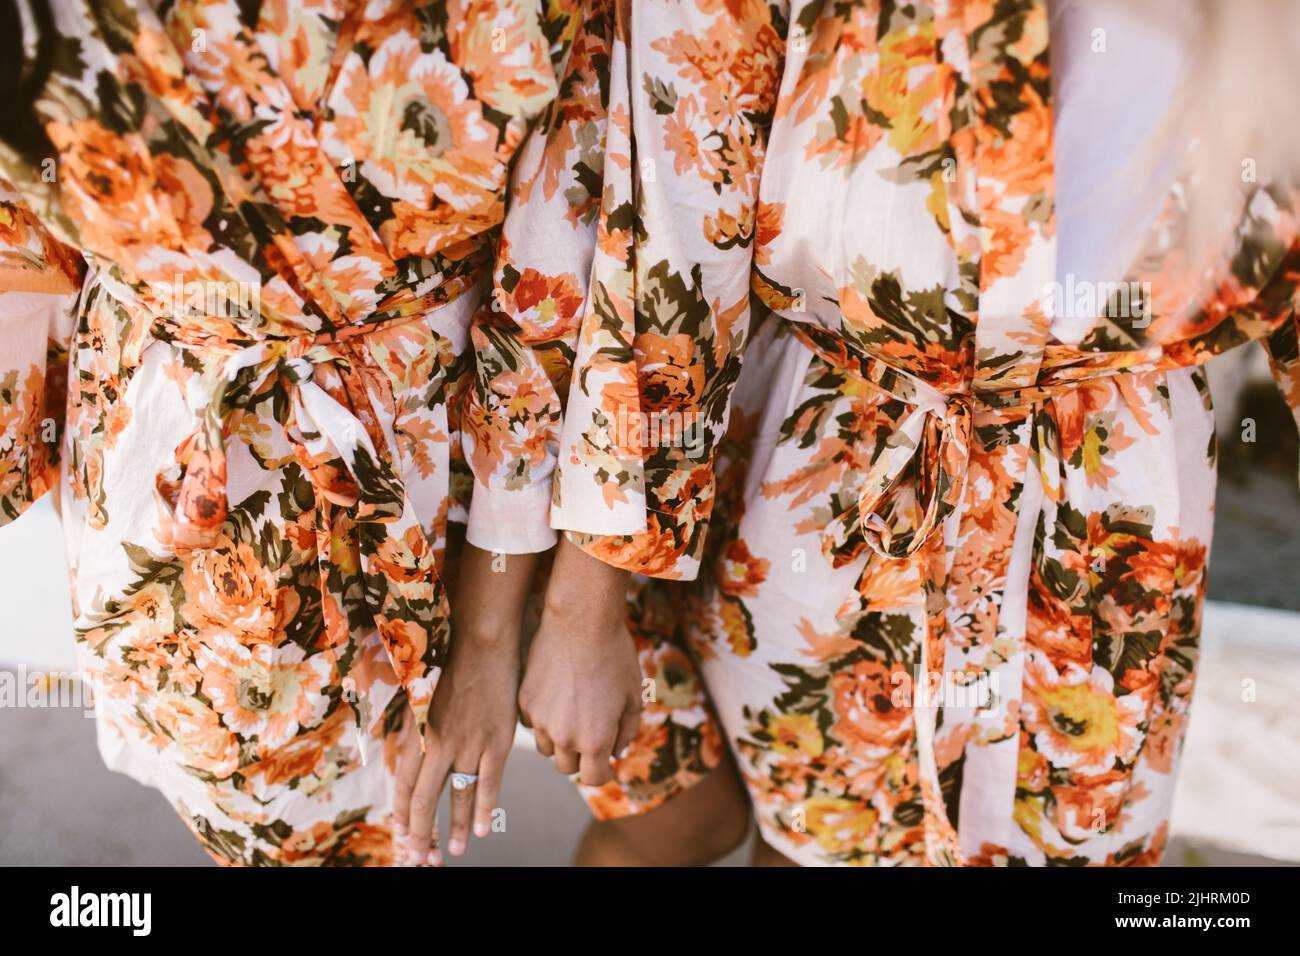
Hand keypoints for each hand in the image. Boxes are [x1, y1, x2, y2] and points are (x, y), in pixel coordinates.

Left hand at [394, 544, 537, 862]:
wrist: (481, 642)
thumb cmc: (450, 663)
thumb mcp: (420, 697)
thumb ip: (415, 730)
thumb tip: (410, 756)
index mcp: (415, 735)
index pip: (404, 788)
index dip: (402, 818)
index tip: (403, 840)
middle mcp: (437, 744)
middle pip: (423, 801)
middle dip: (420, 836)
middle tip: (419, 860)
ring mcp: (467, 744)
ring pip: (455, 798)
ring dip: (452, 830)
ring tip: (450, 852)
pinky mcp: (495, 741)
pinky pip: (488, 784)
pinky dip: (483, 810)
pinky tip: (482, 831)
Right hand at [518, 537, 641, 786]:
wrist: (581, 621)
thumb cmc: (614, 656)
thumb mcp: (634, 697)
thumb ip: (626, 731)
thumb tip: (615, 752)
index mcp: (595, 740)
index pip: (594, 777)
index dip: (604, 773)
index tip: (606, 765)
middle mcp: (564, 736)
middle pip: (567, 767)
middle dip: (582, 758)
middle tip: (591, 739)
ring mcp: (539, 719)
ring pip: (547, 747)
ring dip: (560, 742)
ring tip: (573, 717)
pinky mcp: (524, 701)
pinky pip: (532, 724)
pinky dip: (543, 721)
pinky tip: (556, 700)